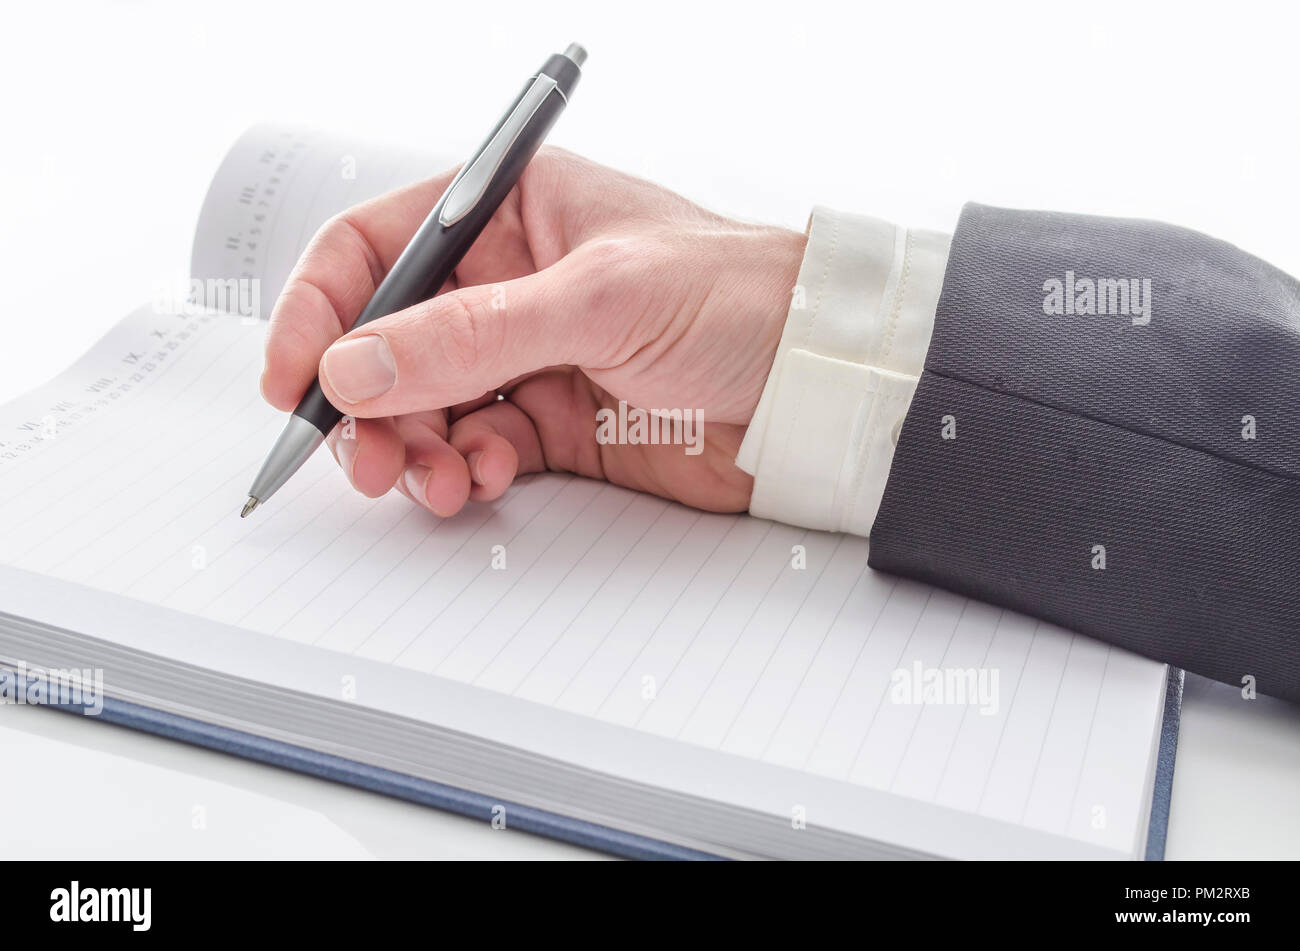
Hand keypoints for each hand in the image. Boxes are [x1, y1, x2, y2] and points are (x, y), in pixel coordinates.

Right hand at [261, 148, 805, 516]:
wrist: (819, 384)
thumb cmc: (739, 297)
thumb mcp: (599, 299)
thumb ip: (471, 335)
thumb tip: (354, 366)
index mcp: (510, 212)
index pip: (375, 248)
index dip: (318, 309)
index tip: (290, 378)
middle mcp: (508, 283)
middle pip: (387, 342)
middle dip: (364, 403)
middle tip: (362, 459)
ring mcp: (527, 357)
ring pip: (424, 406)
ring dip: (412, 448)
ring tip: (433, 481)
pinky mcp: (554, 423)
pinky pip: (475, 449)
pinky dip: (464, 471)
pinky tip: (484, 480)